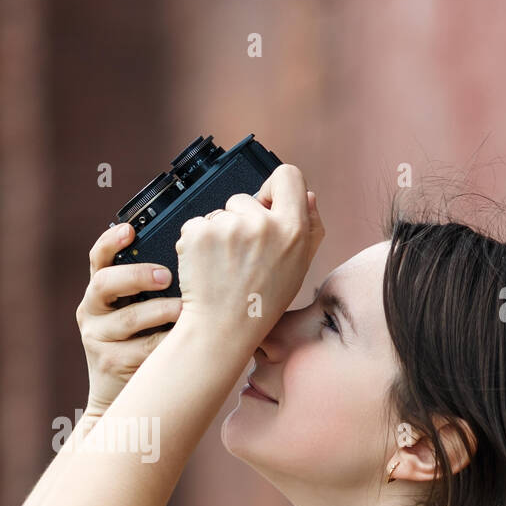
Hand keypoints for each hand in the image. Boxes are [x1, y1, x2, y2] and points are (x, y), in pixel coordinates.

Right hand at [76, 221, 183, 415]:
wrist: (122, 399)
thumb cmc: (141, 346)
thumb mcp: (139, 314)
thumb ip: (152, 290)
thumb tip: (193, 259)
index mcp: (100, 293)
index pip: (98, 259)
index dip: (111, 242)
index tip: (130, 230)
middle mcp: (91, 311)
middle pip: (104, 283)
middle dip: (136, 276)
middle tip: (165, 276)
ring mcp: (97, 338)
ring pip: (128, 318)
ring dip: (160, 310)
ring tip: (185, 309)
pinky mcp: (110, 362)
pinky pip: (143, 347)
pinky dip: (168, 340)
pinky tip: (186, 338)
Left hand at [172, 165, 323, 345]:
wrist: (221, 329)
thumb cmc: (260, 303)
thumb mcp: (299, 268)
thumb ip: (309, 228)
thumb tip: (309, 195)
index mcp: (292, 229)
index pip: (288, 176)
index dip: (274, 188)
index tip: (266, 205)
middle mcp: (261, 224)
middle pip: (245, 198)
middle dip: (239, 221)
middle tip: (241, 257)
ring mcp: (227, 227)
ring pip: (218, 214)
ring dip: (217, 234)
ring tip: (224, 266)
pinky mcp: (198, 233)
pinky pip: (196, 225)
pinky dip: (196, 242)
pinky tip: (207, 266)